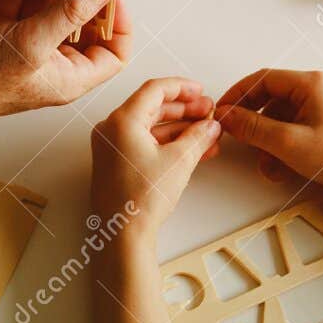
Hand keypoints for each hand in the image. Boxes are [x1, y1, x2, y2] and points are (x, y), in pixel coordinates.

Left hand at [91, 78, 220, 233]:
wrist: (123, 235)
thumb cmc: (141, 200)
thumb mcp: (179, 161)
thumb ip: (199, 137)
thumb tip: (211, 126)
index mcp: (121, 121)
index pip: (154, 90)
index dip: (182, 87)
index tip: (201, 91)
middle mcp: (111, 130)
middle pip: (152, 107)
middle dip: (184, 109)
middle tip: (208, 112)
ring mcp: (112, 147)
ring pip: (151, 127)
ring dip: (180, 128)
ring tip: (207, 133)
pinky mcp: (116, 163)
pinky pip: (144, 143)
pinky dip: (168, 144)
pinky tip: (193, 150)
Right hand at [213, 69, 322, 201]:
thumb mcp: (287, 143)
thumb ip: (252, 127)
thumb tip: (225, 116)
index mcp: (314, 83)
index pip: (263, 79)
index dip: (238, 95)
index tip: (222, 112)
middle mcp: (321, 88)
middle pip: (272, 98)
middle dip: (255, 123)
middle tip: (239, 139)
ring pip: (282, 116)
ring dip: (268, 140)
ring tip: (267, 165)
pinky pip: (296, 127)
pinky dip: (284, 145)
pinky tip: (281, 167)